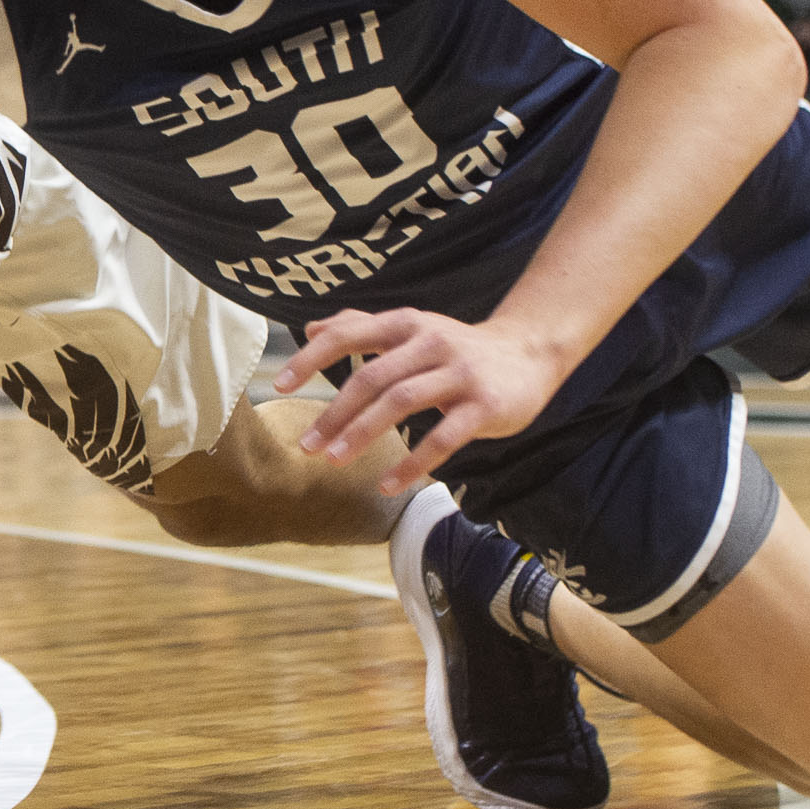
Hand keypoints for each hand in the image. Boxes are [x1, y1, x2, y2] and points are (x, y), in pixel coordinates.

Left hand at [274, 309, 572, 493]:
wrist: (530, 352)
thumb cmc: (458, 347)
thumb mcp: (412, 329)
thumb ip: (363, 327)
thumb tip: (312, 328)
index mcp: (406, 324)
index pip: (349, 335)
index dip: (312, 359)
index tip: (279, 386)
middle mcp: (431, 342)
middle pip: (372, 377)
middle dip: (334, 413)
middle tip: (307, 446)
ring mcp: (460, 374)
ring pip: (402, 402)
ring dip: (364, 433)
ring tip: (335, 461)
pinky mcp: (484, 406)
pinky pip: (444, 437)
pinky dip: (414, 463)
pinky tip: (389, 484)